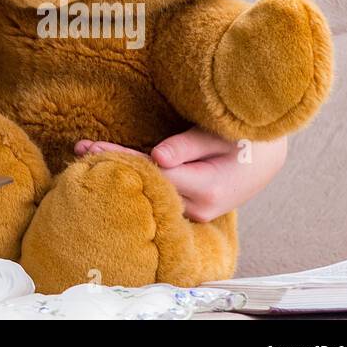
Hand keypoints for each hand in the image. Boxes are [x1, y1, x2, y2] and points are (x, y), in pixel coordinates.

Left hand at [72, 128, 287, 222]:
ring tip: (84, 154)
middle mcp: (198, 207)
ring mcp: (193, 211)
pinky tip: (111, 166)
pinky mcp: (189, 207)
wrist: (268, 158)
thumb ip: (189, 146)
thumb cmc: (246, 139)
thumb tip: (157, 156)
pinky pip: (158, 191)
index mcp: (207, 190)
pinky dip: (134, 177)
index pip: (153, 174)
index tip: (92, 147)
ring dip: (119, 172)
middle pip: (146, 185)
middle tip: (78, 148)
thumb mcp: (221, 135)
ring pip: (149, 191)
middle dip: (112, 165)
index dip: (122, 160)